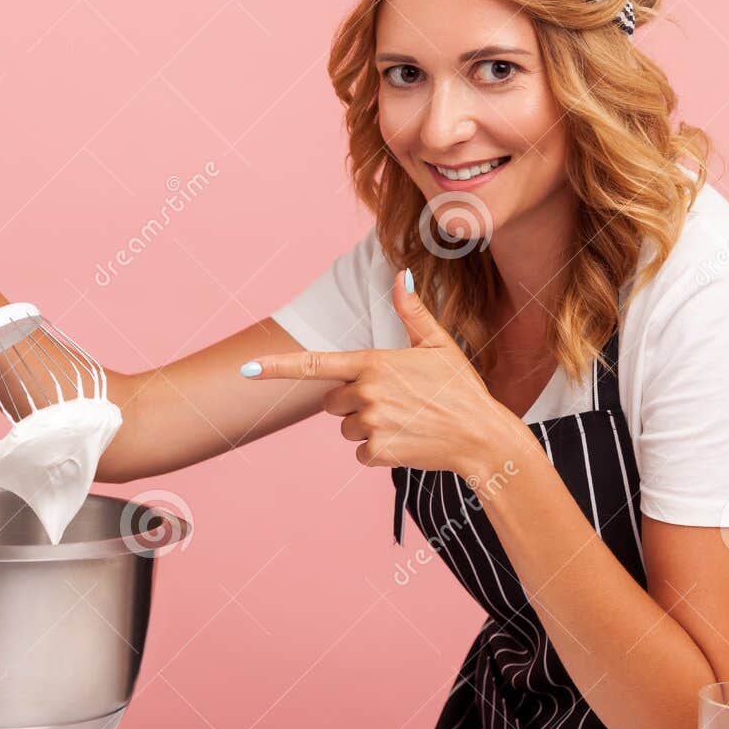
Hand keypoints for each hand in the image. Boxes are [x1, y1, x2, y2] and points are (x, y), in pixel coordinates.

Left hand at [245, 271, 535, 480]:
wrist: (482, 437)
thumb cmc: (461, 389)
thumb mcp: (438, 345)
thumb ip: (412, 312)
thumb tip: (401, 274)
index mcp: (374, 362)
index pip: (314, 364)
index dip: (276, 367)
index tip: (246, 370)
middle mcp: (366, 391)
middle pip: (333, 403)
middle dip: (355, 404)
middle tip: (396, 403)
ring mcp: (371, 423)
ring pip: (347, 429)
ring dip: (369, 429)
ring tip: (407, 423)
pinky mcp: (378, 452)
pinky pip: (361, 454)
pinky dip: (380, 453)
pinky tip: (408, 442)